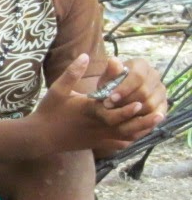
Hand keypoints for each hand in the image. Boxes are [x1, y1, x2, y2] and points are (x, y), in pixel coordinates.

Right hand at [34, 54, 159, 155]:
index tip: (140, 103)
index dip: (127, 111)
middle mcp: (96, 125)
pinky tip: (138, 131)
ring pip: (125, 136)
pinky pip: (118, 144)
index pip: (111, 113)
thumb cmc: (49, 111)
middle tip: (159, 114)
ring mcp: (97, 137)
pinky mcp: (97, 143)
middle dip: (143, 121)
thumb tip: (85, 55)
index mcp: (89, 111)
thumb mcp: (57, 89)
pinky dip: (130, 138)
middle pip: (125, 127)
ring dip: (141, 130)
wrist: (40, 137)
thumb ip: (72, 73)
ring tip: (155, 121)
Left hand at [94, 57, 167, 146]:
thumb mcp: (106, 79)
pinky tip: (128, 121)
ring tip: (116, 114)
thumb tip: (113, 61)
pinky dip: (142, 119)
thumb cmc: (110, 86)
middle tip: (109, 108)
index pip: (138, 76)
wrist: (116, 98)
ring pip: (150, 104)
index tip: (110, 98)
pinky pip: (156, 114)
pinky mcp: (163, 104)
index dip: (124, 88)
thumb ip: (110, 72)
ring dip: (132, 111)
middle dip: (125, 101)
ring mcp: (161, 90)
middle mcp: (154, 75)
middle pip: (144, 92)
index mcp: (141, 65)